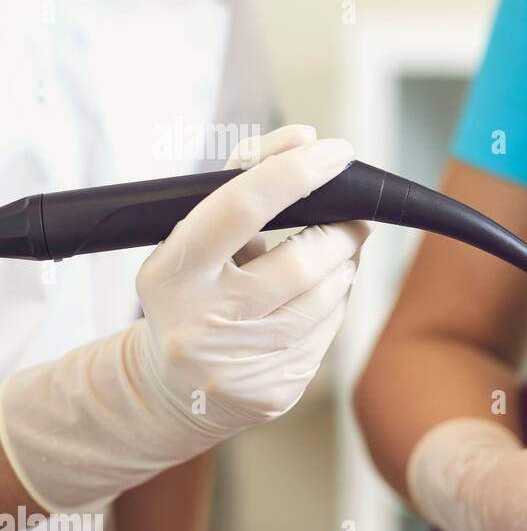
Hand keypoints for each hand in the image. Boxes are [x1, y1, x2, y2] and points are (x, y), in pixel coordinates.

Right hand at [133, 125, 368, 436]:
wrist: (170, 389)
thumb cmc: (189, 294)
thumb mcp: (193, 238)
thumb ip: (243, 182)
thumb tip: (305, 138)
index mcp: (172, 272)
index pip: (238, 208)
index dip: (294, 174)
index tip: (334, 152)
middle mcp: (201, 322)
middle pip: (303, 262)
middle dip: (341, 234)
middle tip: (353, 222)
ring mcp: (238, 364)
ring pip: (326, 298)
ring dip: (343, 270)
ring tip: (335, 259)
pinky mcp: (272, 393)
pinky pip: (327, 334)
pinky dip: (332, 308)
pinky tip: (315, 302)